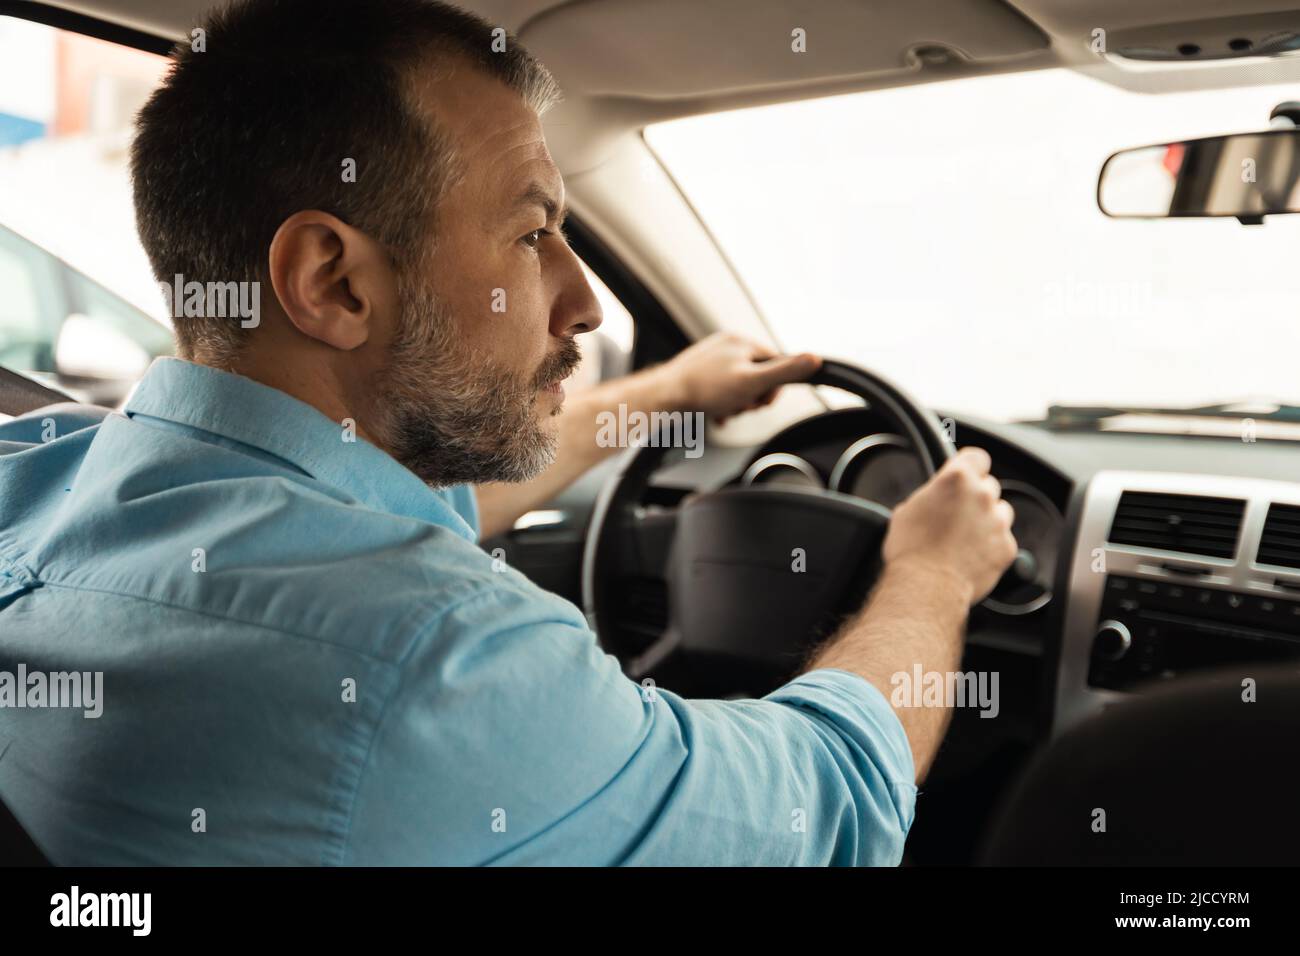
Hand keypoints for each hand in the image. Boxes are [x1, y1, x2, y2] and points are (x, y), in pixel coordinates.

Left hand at [659, 332, 820, 421]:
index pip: (774, 364)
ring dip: (736, 404)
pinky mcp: (698, 374)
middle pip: (756, 376)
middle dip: (751, 396)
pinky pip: (720, 391)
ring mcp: (710, 359)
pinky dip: (721, 405)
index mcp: (740, 342)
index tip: (760, 400)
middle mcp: (725, 346)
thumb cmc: (706, 390)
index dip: (772, 387)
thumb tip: (815, 359)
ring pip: (738, 385)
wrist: (663, 398)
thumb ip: (785, 371)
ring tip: (723, 410)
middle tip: (739, 406)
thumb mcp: (753, 382)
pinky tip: (715, 414)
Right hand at [881, 446, 1018, 605]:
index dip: (971, 466)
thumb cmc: (911, 550)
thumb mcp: (907, 510)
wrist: (926, 586)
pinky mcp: (1007, 547)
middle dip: (976, 498)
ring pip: (1001, 512)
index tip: (967, 474)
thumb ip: (931, 495)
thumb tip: (934, 499)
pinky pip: (1004, 540)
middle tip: (958, 515)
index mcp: (957, 479)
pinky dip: (992, 546)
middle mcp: (982, 495)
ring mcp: (998, 522)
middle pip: (989, 486)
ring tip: (965, 538)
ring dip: (988, 520)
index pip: (977, 457)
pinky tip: (972, 555)